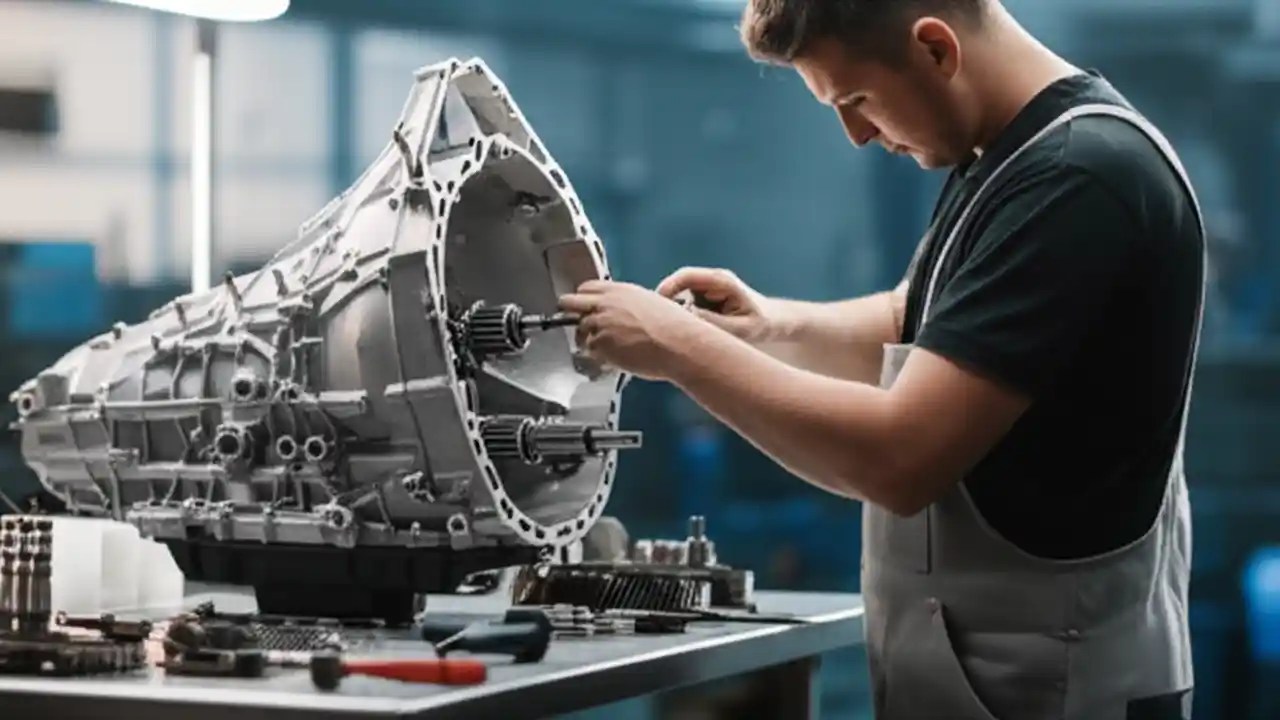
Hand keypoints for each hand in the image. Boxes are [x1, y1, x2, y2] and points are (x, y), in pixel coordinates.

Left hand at [559, 280, 701, 380]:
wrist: (678, 343)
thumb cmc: (674, 326)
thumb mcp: (650, 302)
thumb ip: (628, 305)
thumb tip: (622, 313)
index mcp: (619, 290)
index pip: (585, 288)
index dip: (583, 300)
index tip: (584, 308)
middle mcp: (605, 304)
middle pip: (569, 303)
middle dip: (570, 314)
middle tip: (578, 327)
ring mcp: (600, 324)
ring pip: (579, 332)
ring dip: (588, 341)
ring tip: (606, 350)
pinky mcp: (600, 345)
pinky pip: (589, 351)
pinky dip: (598, 357)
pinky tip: (613, 360)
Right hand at [656, 267, 773, 342]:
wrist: (772, 321)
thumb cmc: (760, 324)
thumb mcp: (740, 328)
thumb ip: (713, 322)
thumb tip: (684, 317)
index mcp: (721, 281)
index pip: (687, 276)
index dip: (668, 288)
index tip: (656, 306)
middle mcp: (711, 281)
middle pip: (677, 284)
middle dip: (666, 303)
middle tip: (659, 325)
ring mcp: (706, 288)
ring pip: (678, 297)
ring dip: (675, 313)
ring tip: (679, 334)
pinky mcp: (702, 298)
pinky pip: (683, 304)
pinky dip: (681, 317)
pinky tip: (686, 333)